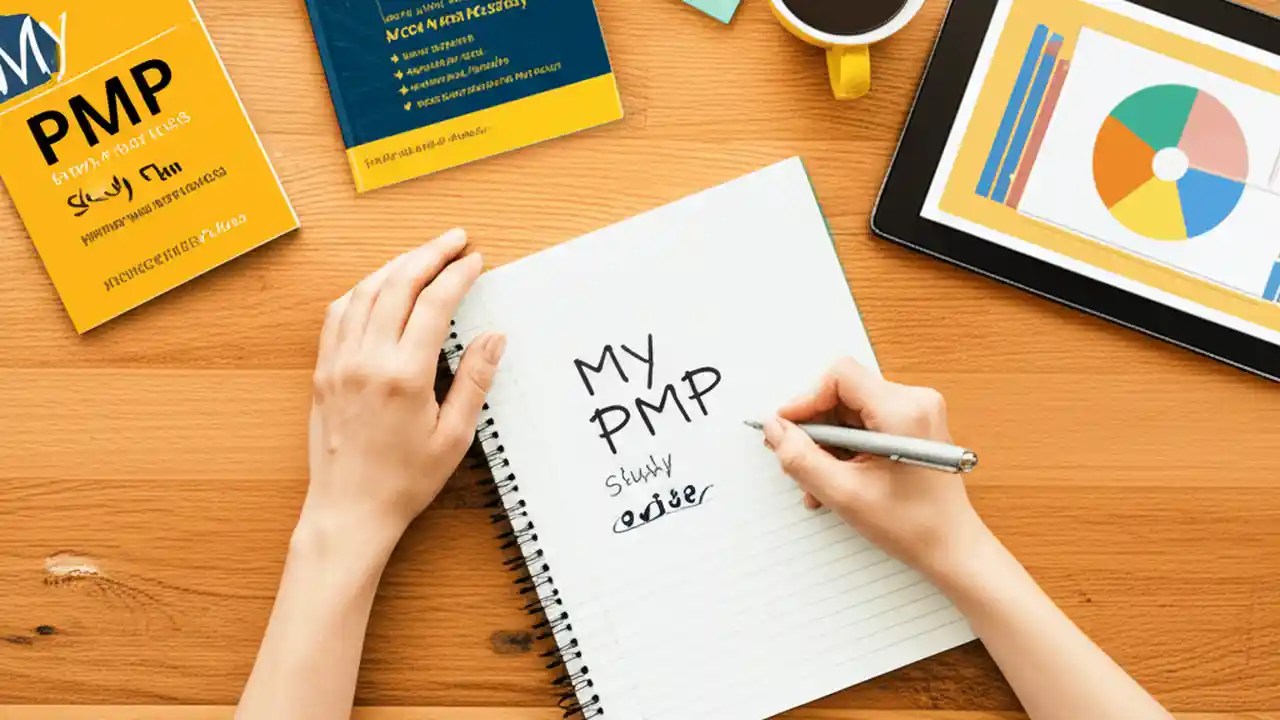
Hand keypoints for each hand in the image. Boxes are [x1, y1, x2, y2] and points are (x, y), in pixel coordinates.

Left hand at [301, 229, 504, 552]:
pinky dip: (362, 290)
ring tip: (423, 255)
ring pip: (365, 291)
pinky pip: (338, 314)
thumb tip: (494, 336)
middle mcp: (367, 360)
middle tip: (455, 240)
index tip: (476, 260)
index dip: (458, 274)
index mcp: (404, 375)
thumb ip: (474, 380)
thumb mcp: (454, 436)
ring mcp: (339, 362)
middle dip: (430, 254)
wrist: (348, 511)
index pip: (434, 304)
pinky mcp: (323, 371)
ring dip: (396, 265)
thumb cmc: (404, 481)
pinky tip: (379, 286)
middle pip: (398, 284)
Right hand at [762, 358, 990, 581]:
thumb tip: (774, 427)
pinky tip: (837, 478)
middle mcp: (914, 401)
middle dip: (814, 428)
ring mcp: (916, 411)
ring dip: (827, 443)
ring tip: (819, 481)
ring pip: (849, 410)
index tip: (786, 428)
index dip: (805, 399)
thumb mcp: (843, 494)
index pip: (839, 375)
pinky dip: (844, 447)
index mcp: (903, 412)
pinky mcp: (912, 424)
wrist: (951, 546)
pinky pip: (864, 422)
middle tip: (797, 461)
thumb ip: (800, 458)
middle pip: (842, 393)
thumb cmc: (912, 525)